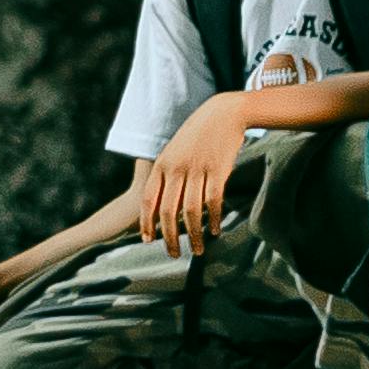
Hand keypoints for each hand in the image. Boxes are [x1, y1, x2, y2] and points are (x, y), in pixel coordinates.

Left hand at [133, 99, 254, 247]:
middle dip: (169, 237)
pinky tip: (215, 231)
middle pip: (168, 211)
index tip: (148, 241)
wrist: (222, 114)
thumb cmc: (197, 136)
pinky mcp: (218, 170)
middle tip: (174, 254)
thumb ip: (167, 176)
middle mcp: (176, 169)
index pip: (148, 200)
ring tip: (199, 250)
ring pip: (191, 211)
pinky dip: (214, 219)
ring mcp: (197, 169)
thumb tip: (163, 205)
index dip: (147, 223)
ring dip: (194, 235)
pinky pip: (214, 201)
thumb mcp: (175, 152)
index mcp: (162, 165)